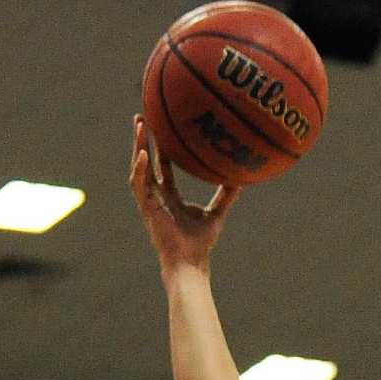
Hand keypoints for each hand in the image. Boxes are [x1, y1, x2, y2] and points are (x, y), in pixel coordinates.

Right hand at [129, 116, 238, 275]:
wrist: (190, 263)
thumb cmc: (201, 244)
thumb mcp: (216, 213)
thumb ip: (226, 195)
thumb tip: (242, 178)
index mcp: (170, 197)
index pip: (163, 167)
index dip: (162, 148)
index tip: (162, 128)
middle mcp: (156, 197)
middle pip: (146, 162)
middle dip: (143, 140)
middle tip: (142, 116)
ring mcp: (149, 202)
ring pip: (139, 168)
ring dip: (138, 146)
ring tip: (140, 126)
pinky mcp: (146, 210)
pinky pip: (139, 185)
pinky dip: (140, 169)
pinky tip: (143, 153)